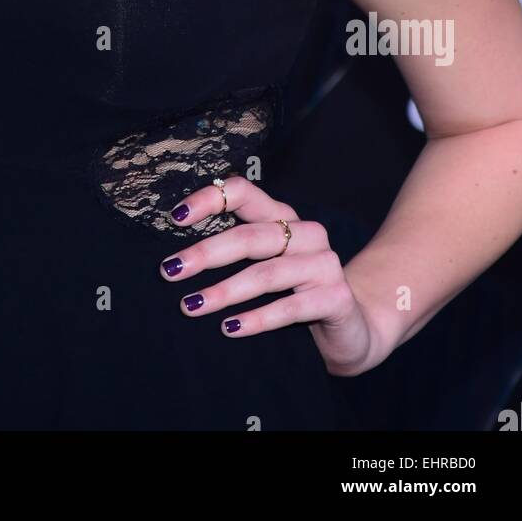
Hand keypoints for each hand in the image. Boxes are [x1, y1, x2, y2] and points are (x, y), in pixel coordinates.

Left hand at [158, 175, 386, 376]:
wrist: (351, 329)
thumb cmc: (294, 293)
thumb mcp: (265, 266)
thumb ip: (234, 254)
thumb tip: (176, 261)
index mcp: (283, 217)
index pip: (243, 193)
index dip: (208, 200)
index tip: (175, 218)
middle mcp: (306, 233)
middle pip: (250, 236)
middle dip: (206, 254)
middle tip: (170, 271)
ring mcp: (324, 264)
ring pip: (267, 273)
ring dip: (224, 291)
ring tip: (191, 306)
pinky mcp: (336, 297)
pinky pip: (291, 307)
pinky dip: (257, 319)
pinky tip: (230, 328)